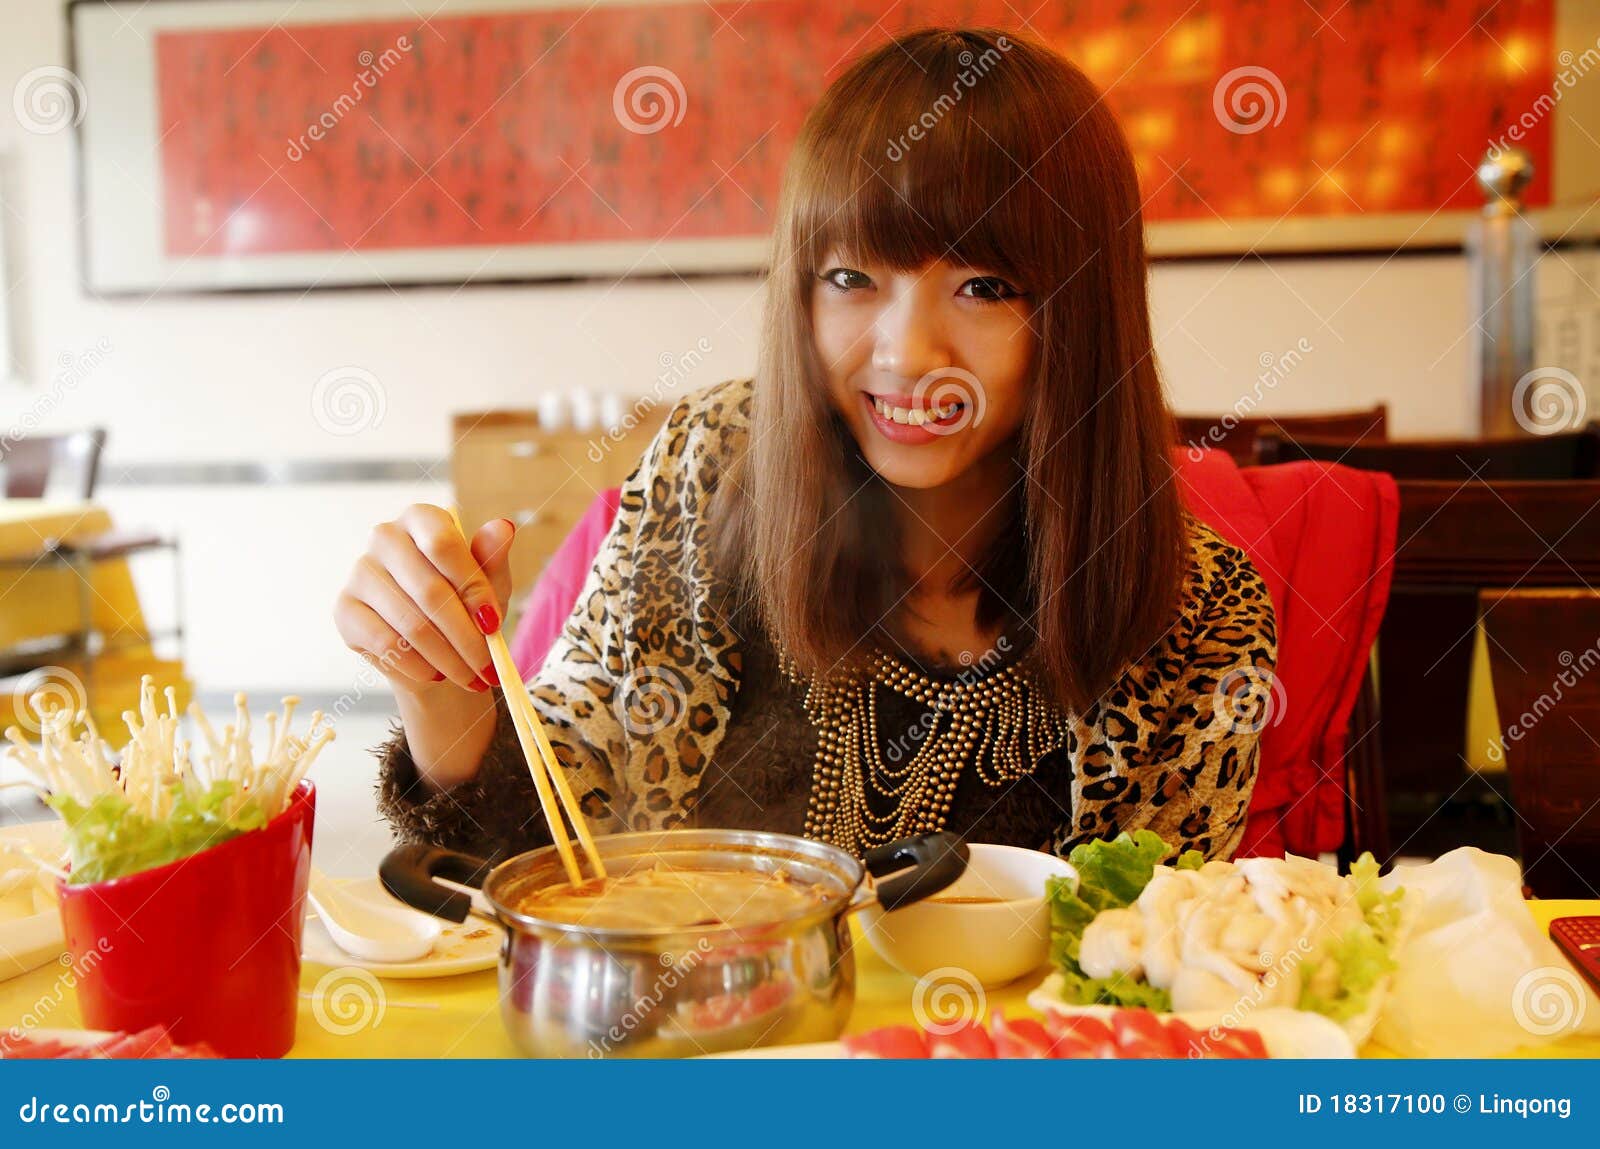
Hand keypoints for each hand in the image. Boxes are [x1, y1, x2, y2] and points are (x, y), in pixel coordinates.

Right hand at [335, 505, 515, 690]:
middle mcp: (385, 537)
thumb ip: (493, 558)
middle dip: (466, 638)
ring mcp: (361, 571)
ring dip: (447, 659)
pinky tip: (435, 674)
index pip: (444, 544)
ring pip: (411, 623)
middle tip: (488, 668)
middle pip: (430, 591)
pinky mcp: (345, 608)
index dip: (472, 587)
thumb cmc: (464, 605)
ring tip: (469, 677)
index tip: (494, 623)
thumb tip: (504, 527)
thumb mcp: (490, 583)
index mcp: (421, 519)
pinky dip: (418, 665)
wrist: (433, 647)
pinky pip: (386, 643)